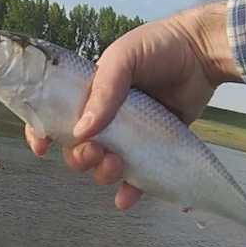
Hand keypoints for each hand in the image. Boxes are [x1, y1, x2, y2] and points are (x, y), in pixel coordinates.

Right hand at [24, 1, 241, 209]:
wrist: (203, 52)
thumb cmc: (159, 46)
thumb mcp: (124, 59)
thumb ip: (104, 91)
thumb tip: (82, 131)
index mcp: (88, 93)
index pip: (54, 116)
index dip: (42, 133)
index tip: (42, 147)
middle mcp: (104, 117)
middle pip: (79, 149)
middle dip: (80, 158)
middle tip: (96, 152)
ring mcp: (129, 135)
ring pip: (103, 166)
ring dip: (103, 174)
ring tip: (117, 166)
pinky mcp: (154, 147)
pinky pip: (137, 177)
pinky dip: (129, 191)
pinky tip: (125, 199)